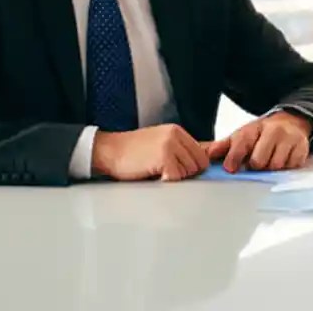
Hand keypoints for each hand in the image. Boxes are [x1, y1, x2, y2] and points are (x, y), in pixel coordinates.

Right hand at [92, 124, 211, 181]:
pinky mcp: (164, 157)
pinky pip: (176, 178)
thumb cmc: (131, 152)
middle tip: (165, 172)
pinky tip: (153, 175)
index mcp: (177, 131)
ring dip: (175, 178)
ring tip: (157, 172)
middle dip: (185, 174)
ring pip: (189, 172)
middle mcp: (176, 135)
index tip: (182, 172)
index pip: (202, 154)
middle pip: (199, 164)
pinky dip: (166, 181)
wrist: (109, 151)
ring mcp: (170, 145)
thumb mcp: (160, 144)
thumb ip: (181, 150)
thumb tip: (203, 163)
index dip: (193, 167)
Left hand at [207, 111, 311, 172]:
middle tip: (256, 163)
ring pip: (276, 165)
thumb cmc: (263, 133)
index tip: (230, 168)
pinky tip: (283, 160)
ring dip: (271, 168)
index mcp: (255, 128)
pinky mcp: (302, 148)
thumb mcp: (243, 135)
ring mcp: (289, 139)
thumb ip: (225, 145)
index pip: (242, 143)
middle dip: (255, 165)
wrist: (291, 121)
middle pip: (259, 160)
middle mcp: (273, 131)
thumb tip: (209, 153)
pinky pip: (292, 166)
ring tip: (269, 161)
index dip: (234, 158)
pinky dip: (286, 167)